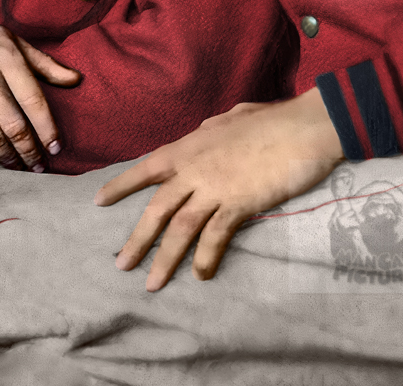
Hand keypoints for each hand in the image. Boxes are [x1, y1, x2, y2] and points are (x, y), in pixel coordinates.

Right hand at [0, 1, 79, 170]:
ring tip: (19, 166)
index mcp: (7, 59)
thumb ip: (45, 63)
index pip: (33, 101)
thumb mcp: (13, 40)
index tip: (56, 148)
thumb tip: (76, 79)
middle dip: (29, 151)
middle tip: (38, 166)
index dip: (47, 128)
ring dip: (8, 158)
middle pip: (13, 125)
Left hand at [94, 88, 343, 290]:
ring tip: (151, 284)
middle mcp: (195, 168)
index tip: (99, 201)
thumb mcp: (234, 117)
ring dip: (164, 259)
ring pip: (179, 228)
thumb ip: (212, 129)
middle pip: (157, 208)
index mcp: (191, 146)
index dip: (122, 185)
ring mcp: (215, 186)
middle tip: (121, 264)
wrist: (303, 127)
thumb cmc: (273, 119)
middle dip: (137, 239)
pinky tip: (199, 275)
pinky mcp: (238, 204)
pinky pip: (215, 237)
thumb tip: (203, 131)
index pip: (147, 167)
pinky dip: (205, 258)